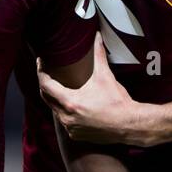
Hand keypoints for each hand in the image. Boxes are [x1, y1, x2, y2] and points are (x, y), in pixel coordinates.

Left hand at [37, 33, 151, 144]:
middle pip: (46, 98)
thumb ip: (99, 55)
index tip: (41, 63)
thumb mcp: (105, 77)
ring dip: (56, 99)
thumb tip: (97, 36)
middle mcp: (66, 117)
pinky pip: (64, 121)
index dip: (41, 72)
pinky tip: (70, 104)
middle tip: (47, 73)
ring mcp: (70, 128)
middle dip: (45, 85)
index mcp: (70, 102)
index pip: (45, 85)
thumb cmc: (117, 102)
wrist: (130, 125)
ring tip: (59, 86)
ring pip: (55, 110)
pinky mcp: (76, 135)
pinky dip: (65, 112)